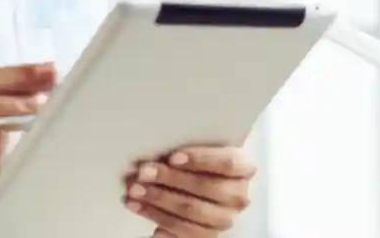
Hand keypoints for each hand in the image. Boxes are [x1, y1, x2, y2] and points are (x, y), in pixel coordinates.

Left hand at [124, 145, 256, 237]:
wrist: (210, 190)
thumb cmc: (204, 164)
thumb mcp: (205, 150)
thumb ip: (190, 150)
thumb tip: (159, 149)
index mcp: (244, 169)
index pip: (227, 163)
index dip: (200, 159)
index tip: (173, 157)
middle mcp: (238, 196)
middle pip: (205, 187)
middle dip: (170, 179)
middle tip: (143, 172)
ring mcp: (225, 219)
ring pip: (192, 211)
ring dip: (159, 201)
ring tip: (135, 192)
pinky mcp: (209, 237)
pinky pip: (184, 234)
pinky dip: (160, 223)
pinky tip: (143, 213)